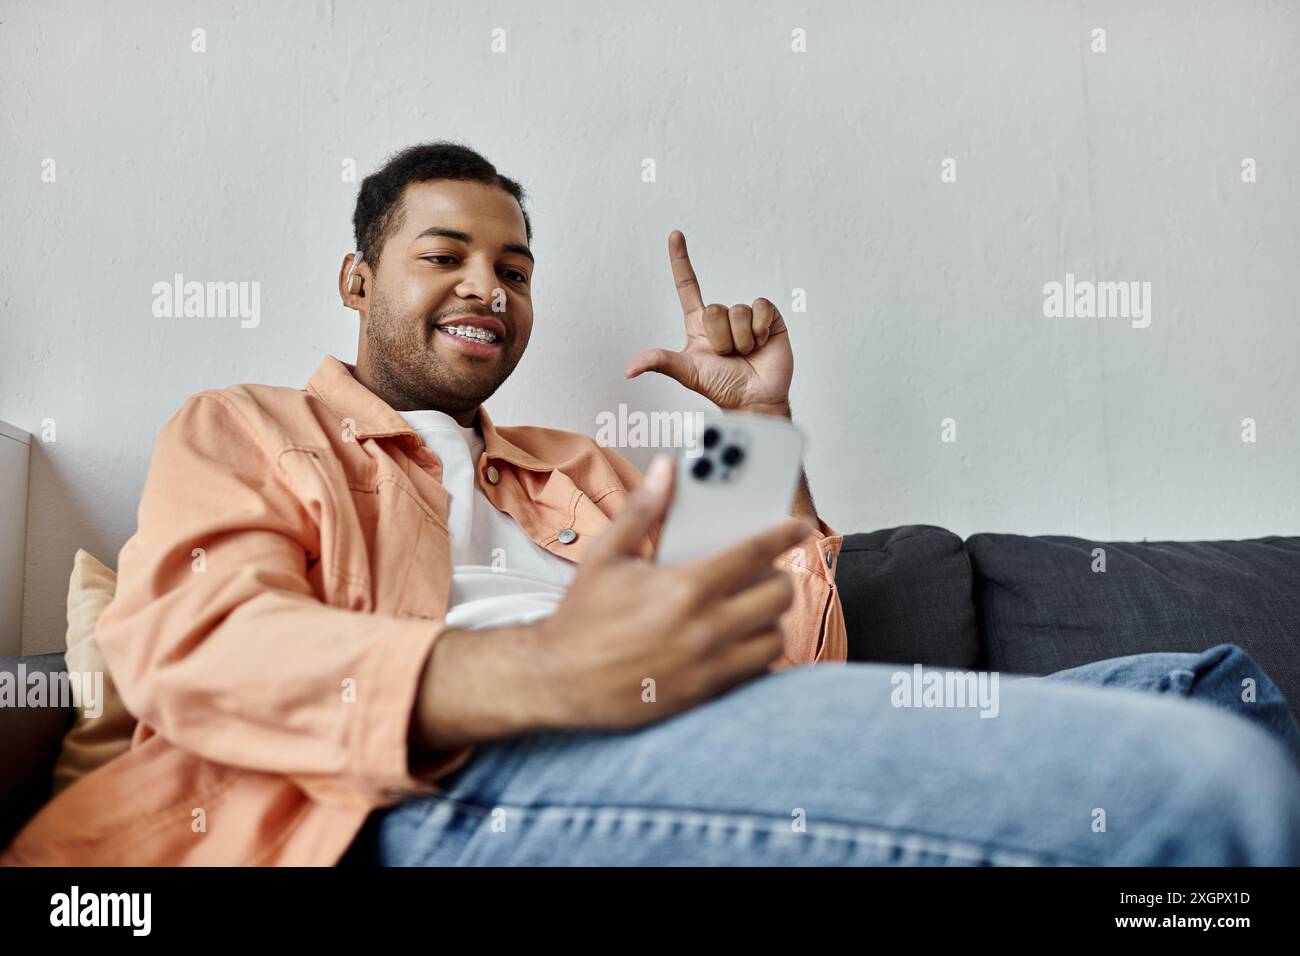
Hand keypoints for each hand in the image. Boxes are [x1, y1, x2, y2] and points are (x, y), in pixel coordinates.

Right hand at [533, 454, 808, 729]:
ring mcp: (709, 666)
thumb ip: (642, 511)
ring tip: (747, 609)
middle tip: (762, 573)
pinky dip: (754, 656)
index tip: (799, 526)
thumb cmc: (582, 618)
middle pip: (777, 596)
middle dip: (776, 579)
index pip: (756, 553)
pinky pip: (755, 674)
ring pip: (773, 638)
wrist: (558, 681)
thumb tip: (665, 469)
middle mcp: (705, 628)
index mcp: (686, 587)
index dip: (784, 534)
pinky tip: (737, 644)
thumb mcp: (606, 556)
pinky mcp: (705, 694)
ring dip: (768, 620)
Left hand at [624, 230, 793, 414]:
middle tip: (728, 356)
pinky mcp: (768, 317)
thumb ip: (659, 363)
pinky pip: (760, 308)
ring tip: (746, 354)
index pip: (687, 285)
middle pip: (715, 309)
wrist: (755, 400)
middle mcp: (722, 317)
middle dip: (721, 338)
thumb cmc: (722, 387)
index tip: (674, 234)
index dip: (681, 260)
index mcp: (699, 325)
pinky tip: (762, 343)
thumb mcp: (687, 373)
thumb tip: (629, 370)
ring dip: (741, 339)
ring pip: (737, 311)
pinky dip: (760, 330)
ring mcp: (746, 316)